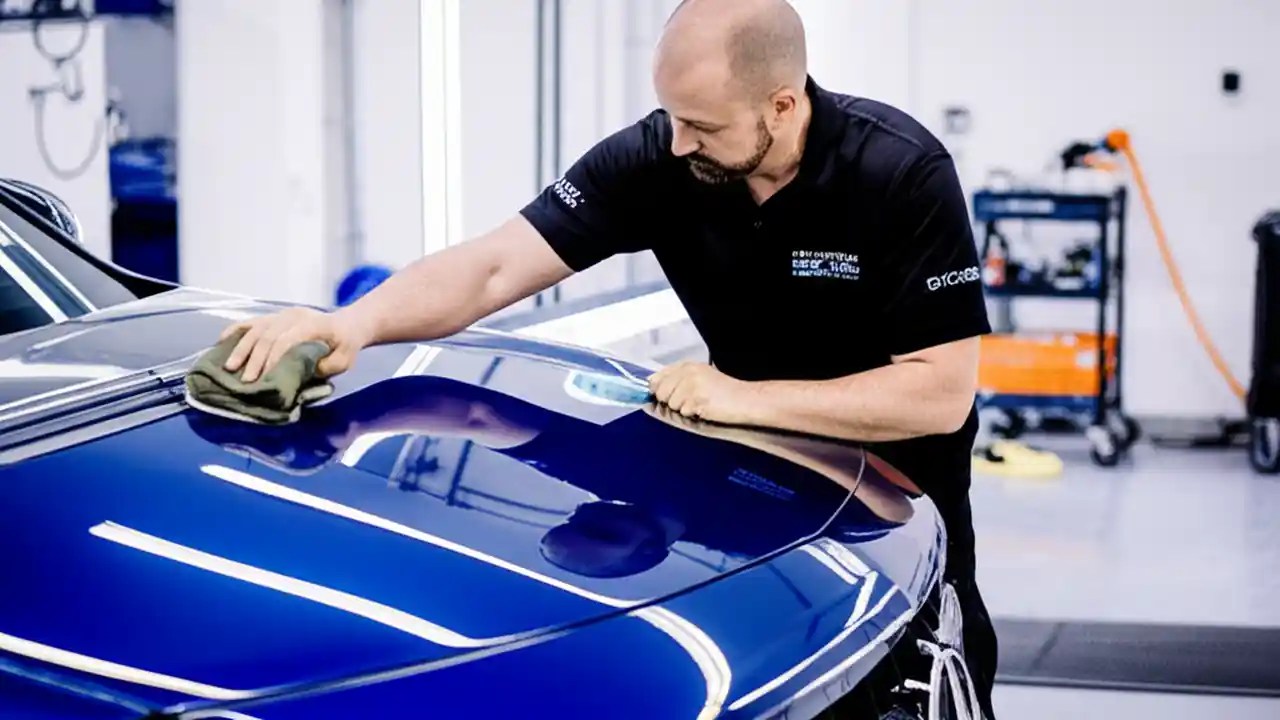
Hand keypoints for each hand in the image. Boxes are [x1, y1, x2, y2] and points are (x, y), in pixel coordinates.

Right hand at [219, 306, 370, 382]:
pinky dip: (236, 330)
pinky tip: (222, 341)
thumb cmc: (345, 346)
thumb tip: (300, 375)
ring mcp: (283, 314)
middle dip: (255, 359)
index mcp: (314, 324)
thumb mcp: (344, 361)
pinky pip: (252, 322)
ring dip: (241, 348)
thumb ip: (324, 367)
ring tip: (229, 367)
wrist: (348, 325)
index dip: (274, 358)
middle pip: (268, 335)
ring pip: (257, 328)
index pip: (287, 339)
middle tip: (245, 381)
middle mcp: (295, 316)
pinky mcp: (274, 317)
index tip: (265, 378)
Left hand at [648, 361, 751, 422]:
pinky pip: (683, 412)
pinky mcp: (696, 399)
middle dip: (671, 401)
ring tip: (700, 404)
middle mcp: (687, 372)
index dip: (658, 389)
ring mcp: (691, 385)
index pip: (657, 377)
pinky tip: (705, 408)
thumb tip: (651, 386)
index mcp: (687, 365)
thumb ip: (677, 379)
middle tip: (690, 401)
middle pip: (660, 392)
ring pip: (671, 404)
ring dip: (684, 409)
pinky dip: (692, 414)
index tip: (665, 395)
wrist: (745, 400)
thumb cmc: (724, 392)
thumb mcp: (700, 378)